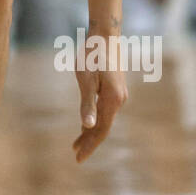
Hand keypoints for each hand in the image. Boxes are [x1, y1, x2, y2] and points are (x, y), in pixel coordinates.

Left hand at [72, 29, 128, 162]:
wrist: (105, 35)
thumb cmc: (92, 55)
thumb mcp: (85, 79)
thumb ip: (87, 103)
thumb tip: (88, 126)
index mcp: (113, 100)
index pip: (101, 131)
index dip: (90, 146)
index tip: (78, 159)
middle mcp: (119, 100)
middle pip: (104, 128)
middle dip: (89, 142)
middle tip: (76, 155)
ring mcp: (119, 95)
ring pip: (104, 120)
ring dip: (91, 132)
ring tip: (77, 144)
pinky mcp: (115, 90)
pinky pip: (105, 111)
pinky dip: (94, 120)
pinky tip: (86, 124)